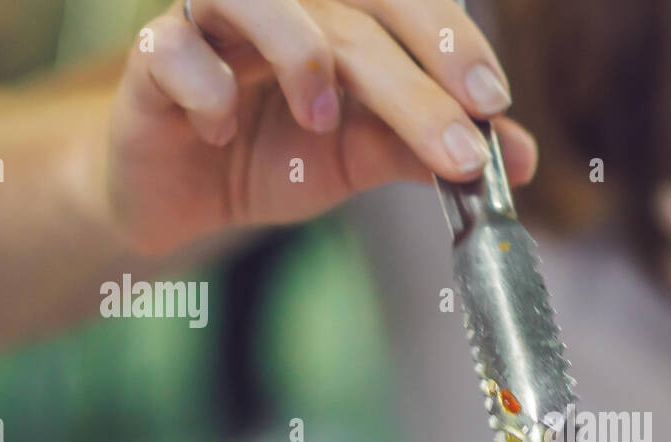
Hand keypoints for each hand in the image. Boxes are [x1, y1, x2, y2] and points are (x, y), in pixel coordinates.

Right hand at [105, 0, 536, 253]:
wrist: (180, 193)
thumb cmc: (272, 152)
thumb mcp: (362, 154)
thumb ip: (430, 148)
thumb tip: (519, 158)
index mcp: (339, 14)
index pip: (404, 1)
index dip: (452, 40)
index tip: (495, 103)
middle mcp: (283, 4)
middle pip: (352, 7)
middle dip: (415, 65)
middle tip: (463, 124)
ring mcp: (213, 23)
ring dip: (302, 54)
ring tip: (323, 121)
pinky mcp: (152, 61)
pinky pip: (172, 49)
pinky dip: (207, 88)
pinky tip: (223, 129)